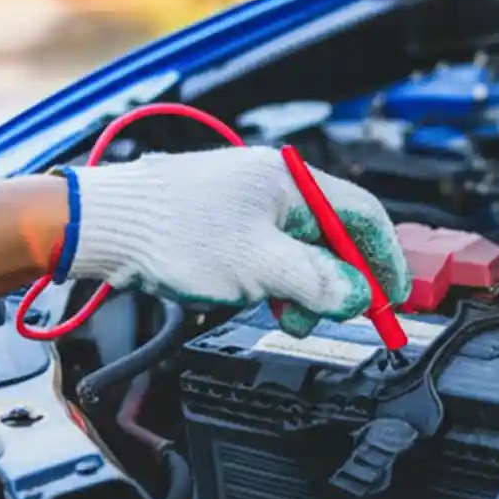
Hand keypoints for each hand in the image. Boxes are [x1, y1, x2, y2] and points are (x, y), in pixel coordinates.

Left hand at [56, 147, 410, 334]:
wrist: (104, 226)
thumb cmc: (172, 234)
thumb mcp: (260, 267)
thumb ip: (318, 283)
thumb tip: (355, 296)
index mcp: (291, 181)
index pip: (363, 214)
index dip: (386, 259)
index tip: (394, 297)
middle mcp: (273, 184)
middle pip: (333, 235)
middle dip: (340, 280)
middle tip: (339, 314)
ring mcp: (247, 202)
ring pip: (300, 249)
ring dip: (305, 288)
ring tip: (287, 317)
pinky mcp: (224, 222)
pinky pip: (270, 253)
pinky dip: (277, 282)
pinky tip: (264, 301)